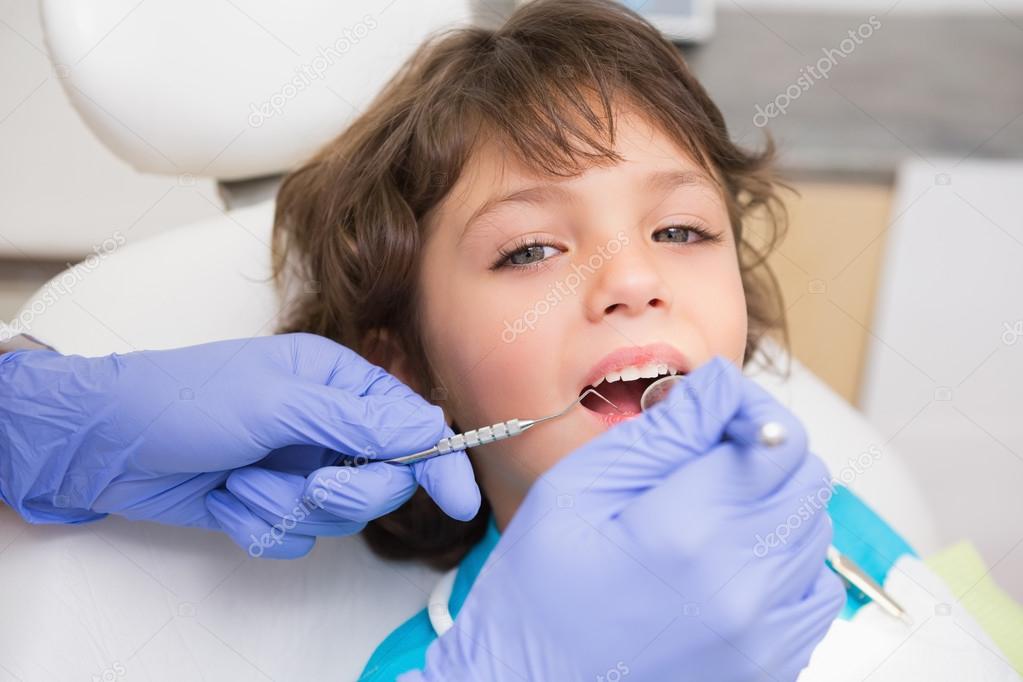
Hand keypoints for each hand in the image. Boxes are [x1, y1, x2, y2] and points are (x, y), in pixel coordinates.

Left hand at [0, 333, 479, 557]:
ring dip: (287, 505)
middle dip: (345, 492)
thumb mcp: (282, 404)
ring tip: (244, 480)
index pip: (410, 425)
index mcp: (338, 383)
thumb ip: (360, 423)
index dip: (438, 462)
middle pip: (381, 480)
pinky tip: (225, 496)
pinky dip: (258, 522)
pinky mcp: (270, 501)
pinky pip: (295, 535)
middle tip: (312, 484)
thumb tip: (428, 432)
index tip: (459, 499)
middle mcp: (325, 424)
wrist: (107, 444)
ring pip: (337, 515)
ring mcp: (298, 465)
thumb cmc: (187, 402)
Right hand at [406, 357, 843, 681]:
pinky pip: (816, 590)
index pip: (777, 438)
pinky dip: (784, 564)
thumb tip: (718, 388)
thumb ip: (659, 434)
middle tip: (704, 464)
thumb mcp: (577, 493)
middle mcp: (742, 588)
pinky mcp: (773, 665)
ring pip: (813, 530)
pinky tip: (728, 565)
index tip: (716, 415)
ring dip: (770, 506)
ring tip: (706, 519)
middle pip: (805, 479)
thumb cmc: (537, 598)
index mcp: (686, 533)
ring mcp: (764, 636)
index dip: (750, 411)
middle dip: (762, 454)